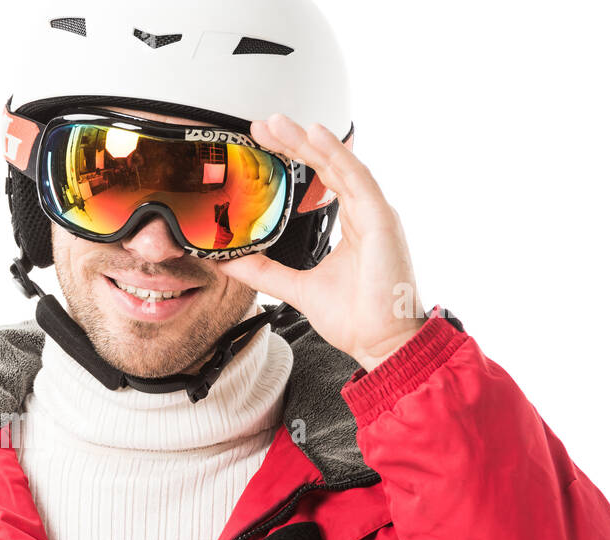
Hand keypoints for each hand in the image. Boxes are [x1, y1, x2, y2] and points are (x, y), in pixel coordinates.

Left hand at [216, 114, 425, 371]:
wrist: (382, 344)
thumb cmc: (356, 318)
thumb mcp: (297, 288)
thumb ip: (264, 271)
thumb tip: (228, 261)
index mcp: (351, 223)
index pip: (320, 179)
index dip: (294, 158)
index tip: (262, 144)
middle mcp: (364, 213)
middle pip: (327, 166)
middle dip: (294, 143)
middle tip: (262, 125)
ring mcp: (375, 214)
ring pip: (339, 165)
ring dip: (308, 142)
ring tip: (278, 124)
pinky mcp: (381, 221)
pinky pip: (357, 180)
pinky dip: (337, 155)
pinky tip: (316, 136)